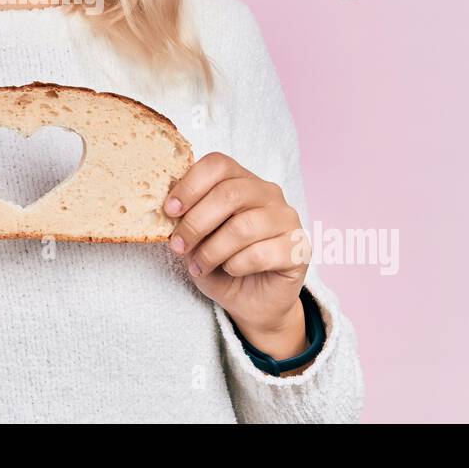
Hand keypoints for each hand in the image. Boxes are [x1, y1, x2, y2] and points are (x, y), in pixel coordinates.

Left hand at [165, 152, 311, 352]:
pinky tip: (231, 270)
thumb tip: (169, 210)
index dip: (190, 185)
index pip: (218, 164)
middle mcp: (268, 193)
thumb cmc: (221, 264)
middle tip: (178, 246)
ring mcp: (287, 218)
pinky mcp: (299, 248)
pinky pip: (261, 253)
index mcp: (241, 180)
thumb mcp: (196, 240)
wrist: (251, 303)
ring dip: (213, 250)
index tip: (170, 210)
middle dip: (196, 223)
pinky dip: (237, 265)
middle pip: (229, 194)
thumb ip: (186, 220)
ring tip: (200, 266)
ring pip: (243, 226)